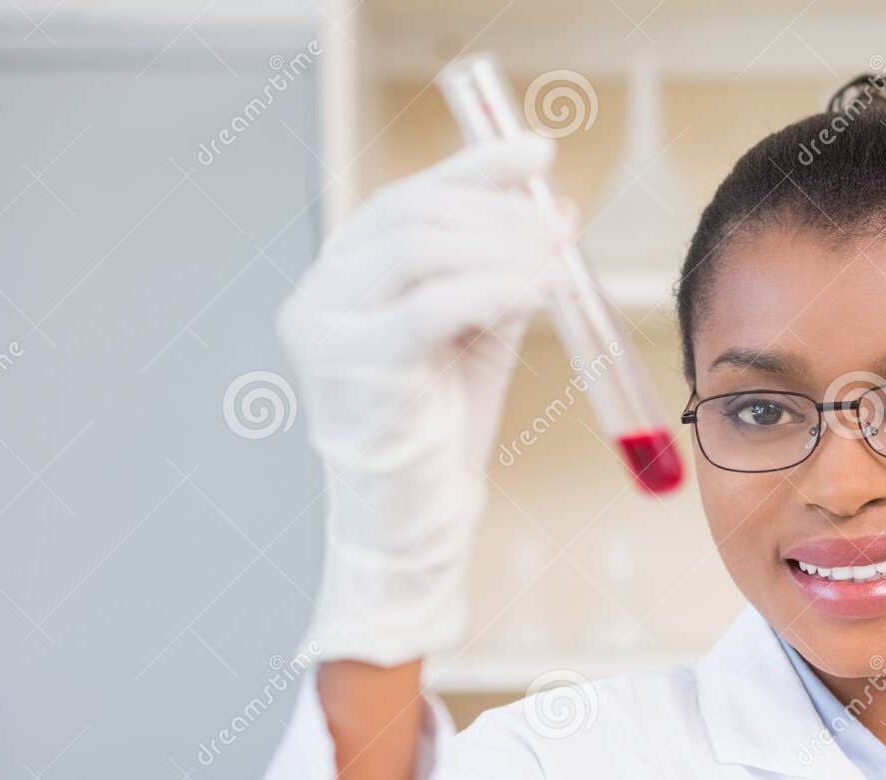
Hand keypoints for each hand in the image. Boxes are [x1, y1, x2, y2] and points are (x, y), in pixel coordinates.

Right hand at [279, 134, 563, 665]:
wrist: (415, 521)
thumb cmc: (442, 430)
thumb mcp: (475, 332)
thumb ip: (499, 269)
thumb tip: (553, 210)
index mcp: (345, 275)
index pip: (410, 196)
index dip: (475, 165)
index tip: (540, 152)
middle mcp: (321, 292)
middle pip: (414, 213)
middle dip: (500, 212)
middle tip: (564, 226)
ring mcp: (326, 327)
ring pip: (419, 249)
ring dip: (502, 247)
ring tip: (558, 261)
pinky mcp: (350, 366)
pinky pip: (429, 306)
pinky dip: (492, 289)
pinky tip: (540, 290)